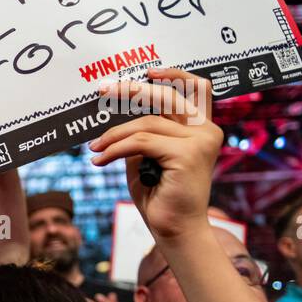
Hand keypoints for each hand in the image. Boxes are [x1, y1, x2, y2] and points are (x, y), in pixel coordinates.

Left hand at [90, 67, 221, 241]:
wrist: (174, 230)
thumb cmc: (159, 196)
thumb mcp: (146, 158)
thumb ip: (142, 134)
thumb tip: (119, 114)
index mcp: (202, 130)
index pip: (196, 90)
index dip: (173, 74)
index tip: (146, 71)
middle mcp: (207, 132)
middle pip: (168, 97)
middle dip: (133, 90)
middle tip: (103, 90)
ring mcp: (201, 142)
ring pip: (146, 124)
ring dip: (113, 135)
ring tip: (94, 148)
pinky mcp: (188, 155)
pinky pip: (141, 143)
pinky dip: (115, 149)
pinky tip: (100, 160)